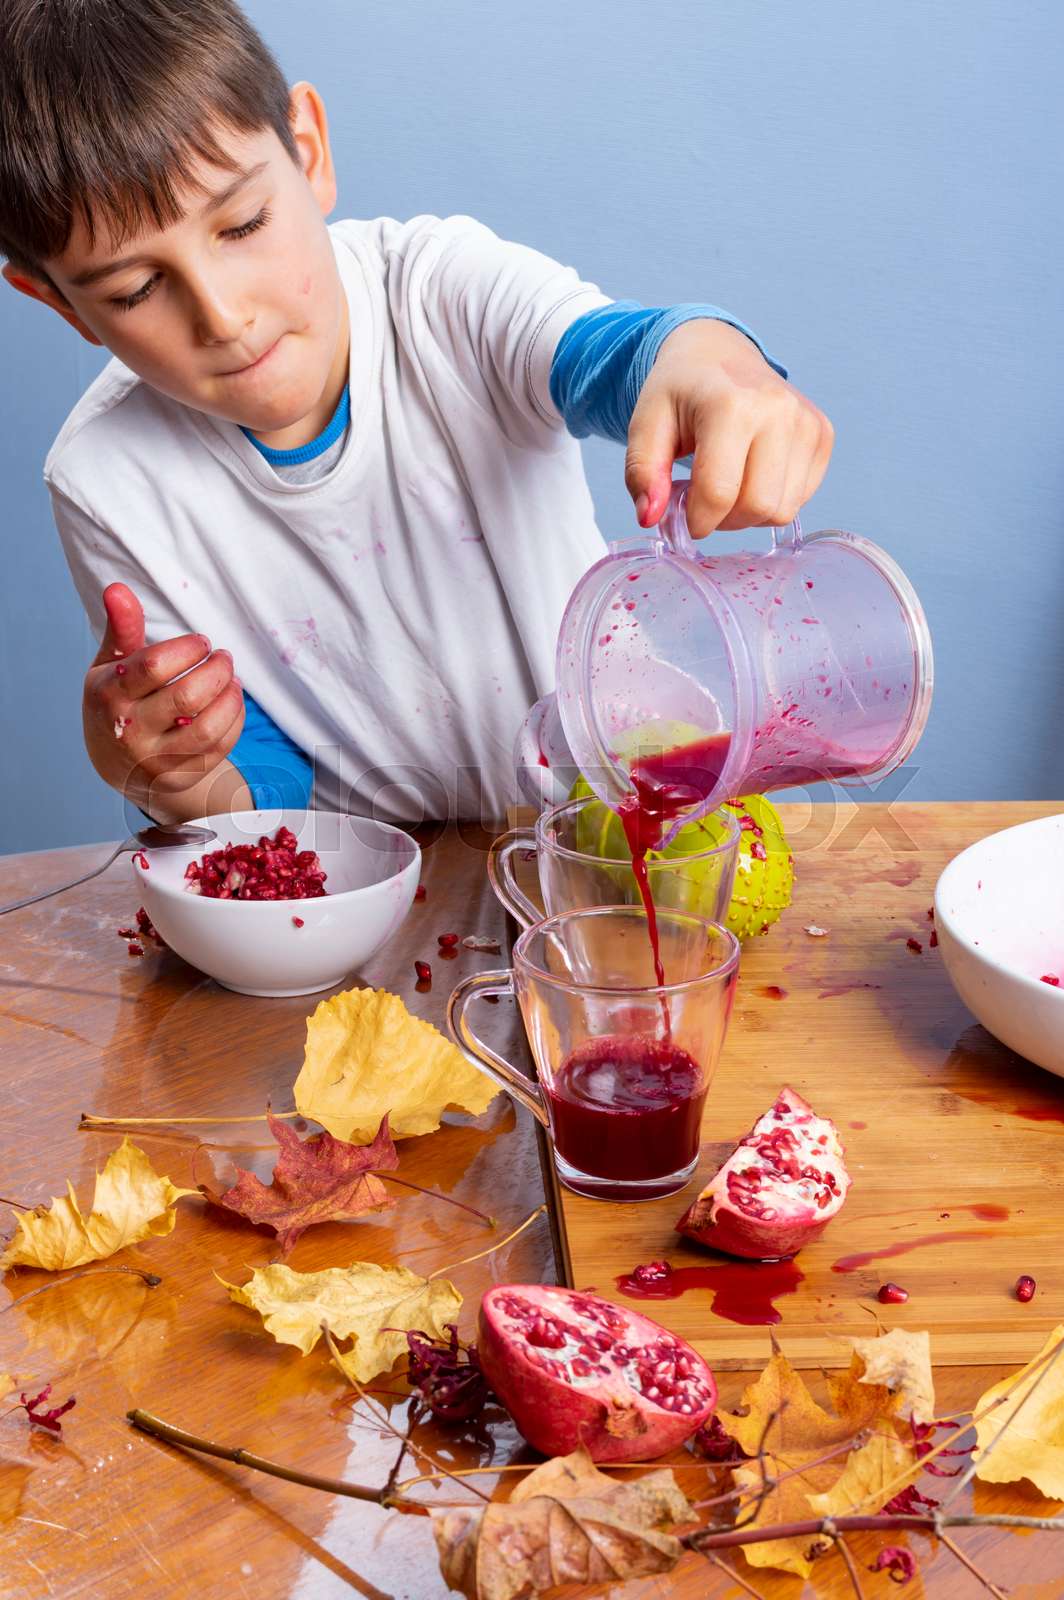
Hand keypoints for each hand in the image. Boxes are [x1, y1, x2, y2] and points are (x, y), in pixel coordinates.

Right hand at [82, 583, 245, 815]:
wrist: (118, 763)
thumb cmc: (119, 701)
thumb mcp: (112, 664)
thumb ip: (121, 628)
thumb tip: (118, 588)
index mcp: (109, 695)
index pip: (154, 666)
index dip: (187, 649)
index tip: (201, 643)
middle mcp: (129, 730)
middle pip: (187, 697)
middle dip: (216, 670)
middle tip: (223, 657)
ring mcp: (155, 758)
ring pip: (208, 728)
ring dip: (230, 697)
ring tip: (232, 678)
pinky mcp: (179, 776)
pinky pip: (219, 748)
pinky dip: (234, 720)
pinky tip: (231, 702)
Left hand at [624, 319, 833, 537]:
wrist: (720, 354)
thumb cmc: (681, 392)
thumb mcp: (645, 425)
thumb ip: (642, 473)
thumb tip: (650, 517)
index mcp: (731, 404)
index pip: (719, 493)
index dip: (696, 519)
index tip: (683, 514)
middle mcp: (778, 410)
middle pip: (757, 507)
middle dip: (724, 520)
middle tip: (704, 501)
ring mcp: (807, 421)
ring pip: (782, 510)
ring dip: (749, 514)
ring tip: (728, 484)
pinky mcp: (823, 434)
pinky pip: (800, 498)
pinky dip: (772, 500)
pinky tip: (752, 475)